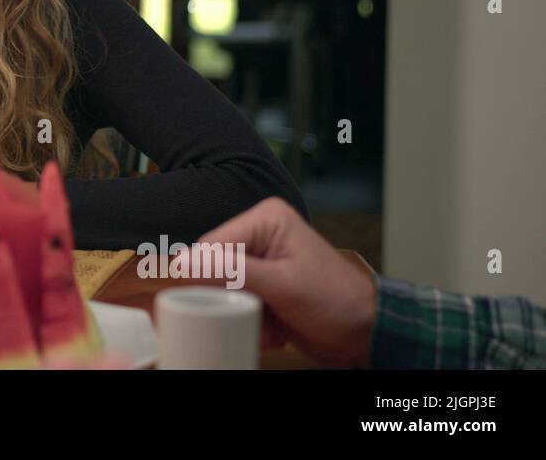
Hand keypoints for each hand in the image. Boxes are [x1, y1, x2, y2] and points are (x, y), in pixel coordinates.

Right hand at [172, 197, 377, 367]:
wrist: (366, 332)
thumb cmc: (338, 302)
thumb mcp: (283, 285)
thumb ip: (233, 270)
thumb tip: (186, 262)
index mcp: (265, 220)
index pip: (211, 244)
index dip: (205, 275)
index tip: (214, 300)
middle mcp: (259, 237)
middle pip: (213, 267)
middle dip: (228, 297)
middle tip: (251, 312)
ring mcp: (260, 263)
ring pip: (221, 289)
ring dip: (239, 312)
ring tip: (267, 323)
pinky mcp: (262, 287)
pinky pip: (235, 303)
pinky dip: (247, 320)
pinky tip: (272, 329)